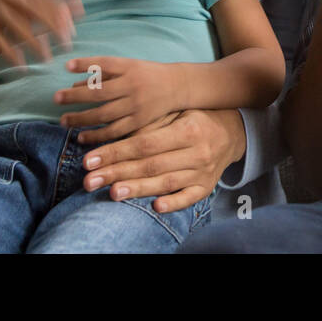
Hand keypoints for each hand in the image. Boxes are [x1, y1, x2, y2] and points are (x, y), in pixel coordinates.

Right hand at [0, 0, 79, 67]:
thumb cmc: (12, 13)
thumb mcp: (32, 8)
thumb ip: (55, 6)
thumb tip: (82, 5)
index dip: (60, 15)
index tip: (72, 33)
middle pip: (31, 7)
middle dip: (50, 25)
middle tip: (66, 44)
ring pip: (14, 23)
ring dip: (32, 42)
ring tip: (47, 58)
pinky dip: (11, 53)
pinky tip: (23, 66)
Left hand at [57, 57, 179, 142]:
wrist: (178, 86)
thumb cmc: (147, 74)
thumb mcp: (129, 66)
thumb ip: (104, 72)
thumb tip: (75, 82)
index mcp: (130, 67)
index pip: (104, 64)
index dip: (85, 64)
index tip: (66, 67)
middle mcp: (132, 85)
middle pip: (99, 92)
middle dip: (75, 96)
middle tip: (56, 98)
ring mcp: (136, 105)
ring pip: (104, 114)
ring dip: (81, 118)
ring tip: (63, 121)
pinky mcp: (139, 121)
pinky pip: (115, 131)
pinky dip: (97, 135)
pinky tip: (82, 137)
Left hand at [81, 108, 246, 212]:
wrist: (232, 132)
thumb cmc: (196, 119)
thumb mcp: (177, 113)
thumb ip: (150, 124)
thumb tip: (115, 136)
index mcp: (188, 129)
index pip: (145, 144)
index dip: (116, 152)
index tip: (89, 160)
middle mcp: (197, 151)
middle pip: (151, 165)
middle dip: (117, 173)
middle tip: (89, 180)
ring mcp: (203, 171)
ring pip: (166, 183)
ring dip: (138, 189)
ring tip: (112, 193)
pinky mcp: (207, 186)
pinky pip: (189, 198)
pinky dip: (173, 203)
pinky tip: (155, 207)